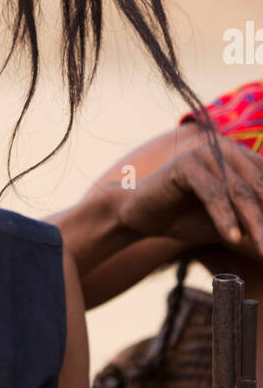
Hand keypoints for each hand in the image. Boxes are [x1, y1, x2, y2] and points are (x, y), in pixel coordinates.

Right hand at [116, 128, 262, 255]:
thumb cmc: (185, 219)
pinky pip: (213, 193)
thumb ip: (253, 223)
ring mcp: (206, 153)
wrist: (138, 216)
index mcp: (242, 158)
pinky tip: (233, 238)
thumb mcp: (229, 224)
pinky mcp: (186, 164)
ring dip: (254, 223)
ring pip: (239, 192)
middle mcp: (227, 149)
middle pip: (260, 188)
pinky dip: (225, 218)